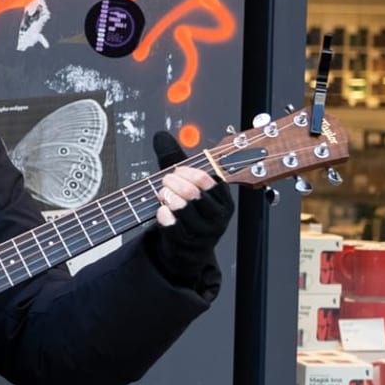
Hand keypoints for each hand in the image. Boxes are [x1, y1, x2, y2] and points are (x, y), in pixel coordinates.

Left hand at [143, 131, 233, 284]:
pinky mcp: (185, 244)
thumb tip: (160, 135)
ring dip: (166, 196)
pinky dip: (161, 213)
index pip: (208, 180)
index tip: (177, 171)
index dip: (188, 172)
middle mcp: (217, 218)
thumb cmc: (190, 212)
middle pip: (192, 192)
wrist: (188, 249)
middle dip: (173, 182)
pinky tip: (161, 210)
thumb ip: (176, 160)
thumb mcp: (189, 186)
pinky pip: (170, 223)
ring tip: (163, 194)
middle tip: (165, 180)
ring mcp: (202, 233)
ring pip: (180, 207)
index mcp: (225, 201)